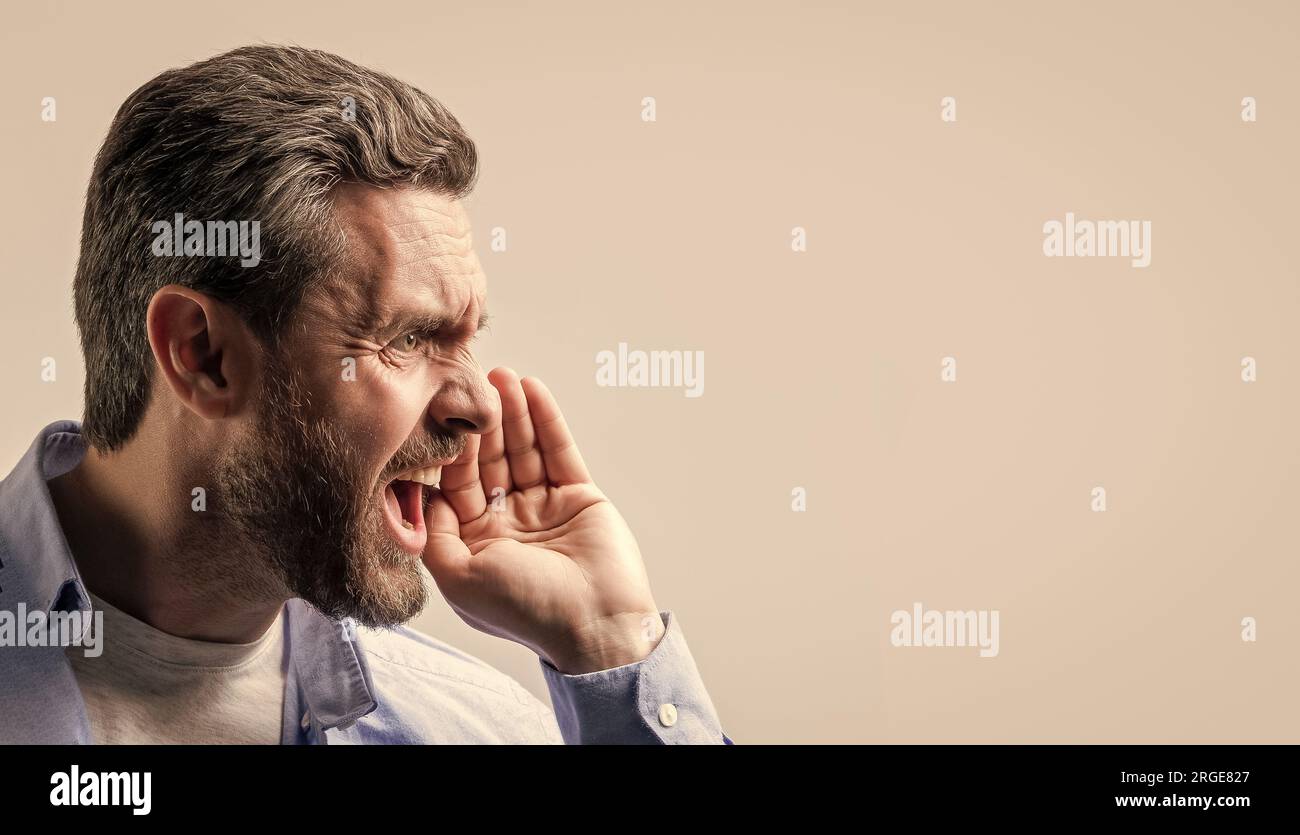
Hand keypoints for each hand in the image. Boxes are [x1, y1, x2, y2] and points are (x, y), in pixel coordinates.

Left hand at [421, 367, 664, 673]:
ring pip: (523, 451)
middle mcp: (507, 524)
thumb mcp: (460, 577)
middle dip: (482, 423)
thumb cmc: (525, 608)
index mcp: (476, 545)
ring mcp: (544, 508)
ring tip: (502, 377)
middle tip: (474, 382)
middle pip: (490, 461)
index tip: (442, 414)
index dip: (451, 450)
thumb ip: (433, 535)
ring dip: (512, 413)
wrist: (595, 623)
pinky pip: (559, 451)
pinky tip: (532, 390)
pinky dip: (546, 420)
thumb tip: (420, 493)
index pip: (457, 485)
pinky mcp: (579, 496)